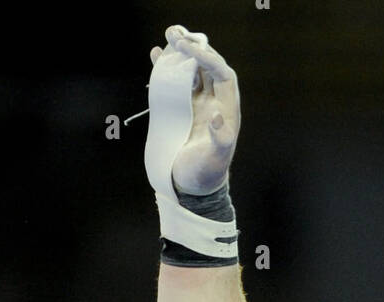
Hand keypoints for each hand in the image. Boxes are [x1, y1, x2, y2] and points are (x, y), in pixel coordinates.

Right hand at [149, 25, 239, 194]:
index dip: (209, 59)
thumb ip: (220, 139)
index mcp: (227, 108)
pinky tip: (156, 54)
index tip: (190, 50)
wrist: (192, 184)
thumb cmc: (206, 172)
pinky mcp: (182, 107)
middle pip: (208, 66)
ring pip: (192, 70)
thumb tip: (217, 116)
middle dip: (194, 48)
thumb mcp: (215, 159)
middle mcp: (214, 101)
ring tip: (168, 35)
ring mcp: (197, 102)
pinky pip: (176, 81)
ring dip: (181, 52)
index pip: (222, 74)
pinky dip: (167, 67)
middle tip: (174, 34)